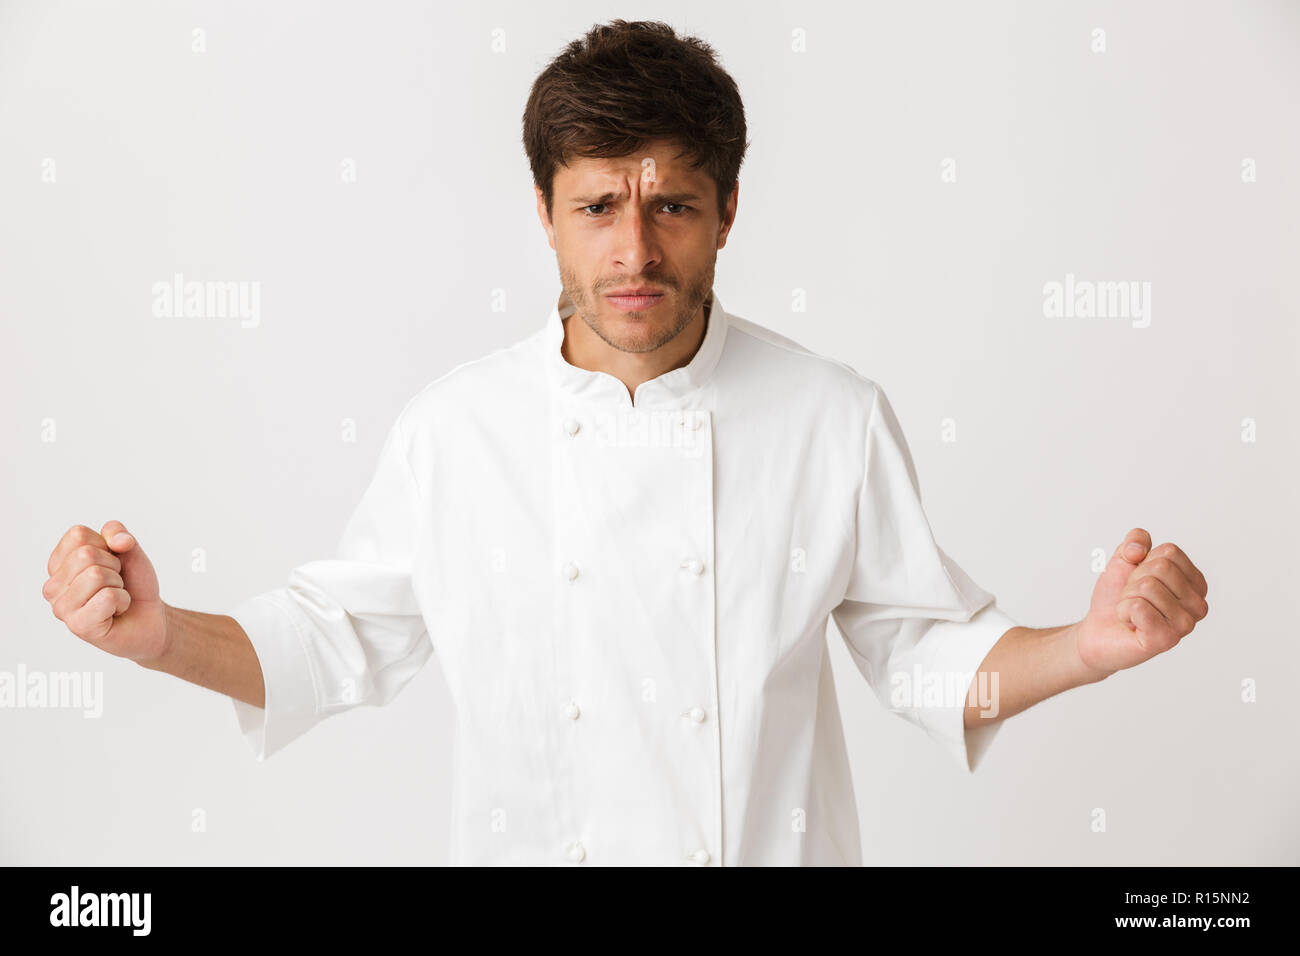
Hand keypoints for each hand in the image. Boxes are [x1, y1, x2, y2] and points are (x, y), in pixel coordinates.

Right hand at [42, 521, 169, 662]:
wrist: (150, 617)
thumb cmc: (133, 584)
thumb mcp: (128, 549)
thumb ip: (117, 532)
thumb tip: (118, 541)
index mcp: (58, 563)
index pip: (78, 535)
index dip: (106, 545)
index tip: (111, 563)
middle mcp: (53, 586)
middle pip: (86, 555)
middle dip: (114, 566)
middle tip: (116, 583)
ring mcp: (62, 608)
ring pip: (96, 575)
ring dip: (118, 585)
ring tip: (115, 598)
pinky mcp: (78, 625)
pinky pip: (108, 596)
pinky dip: (123, 600)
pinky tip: (116, 611)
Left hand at [1072, 528, 1208, 679]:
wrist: (1097, 630)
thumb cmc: (1116, 597)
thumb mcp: (1124, 559)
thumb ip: (1136, 540)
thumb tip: (1139, 548)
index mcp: (1195, 583)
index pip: (1170, 552)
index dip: (1144, 562)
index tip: (1139, 580)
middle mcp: (1197, 605)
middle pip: (1161, 568)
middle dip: (1135, 580)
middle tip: (1134, 598)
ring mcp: (1185, 624)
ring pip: (1148, 586)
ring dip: (1128, 597)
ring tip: (1133, 612)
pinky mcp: (1166, 639)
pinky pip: (1138, 607)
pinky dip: (1124, 611)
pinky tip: (1131, 624)